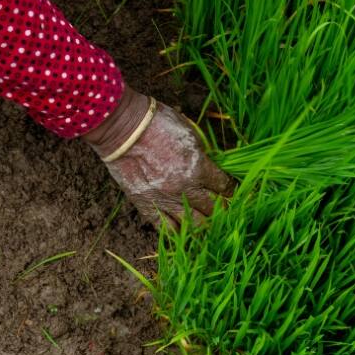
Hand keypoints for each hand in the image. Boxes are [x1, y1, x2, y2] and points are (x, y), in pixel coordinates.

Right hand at [83, 87, 234, 228]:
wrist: (123, 129)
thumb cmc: (157, 122)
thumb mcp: (190, 132)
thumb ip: (202, 153)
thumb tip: (210, 165)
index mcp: (199, 168)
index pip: (224, 186)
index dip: (231, 189)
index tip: (231, 190)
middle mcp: (186, 188)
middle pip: (213, 209)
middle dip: (221, 208)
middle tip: (222, 206)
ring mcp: (165, 200)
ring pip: (194, 225)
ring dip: (204, 223)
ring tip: (206, 221)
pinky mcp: (147, 206)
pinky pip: (166, 229)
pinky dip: (178, 232)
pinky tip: (184, 230)